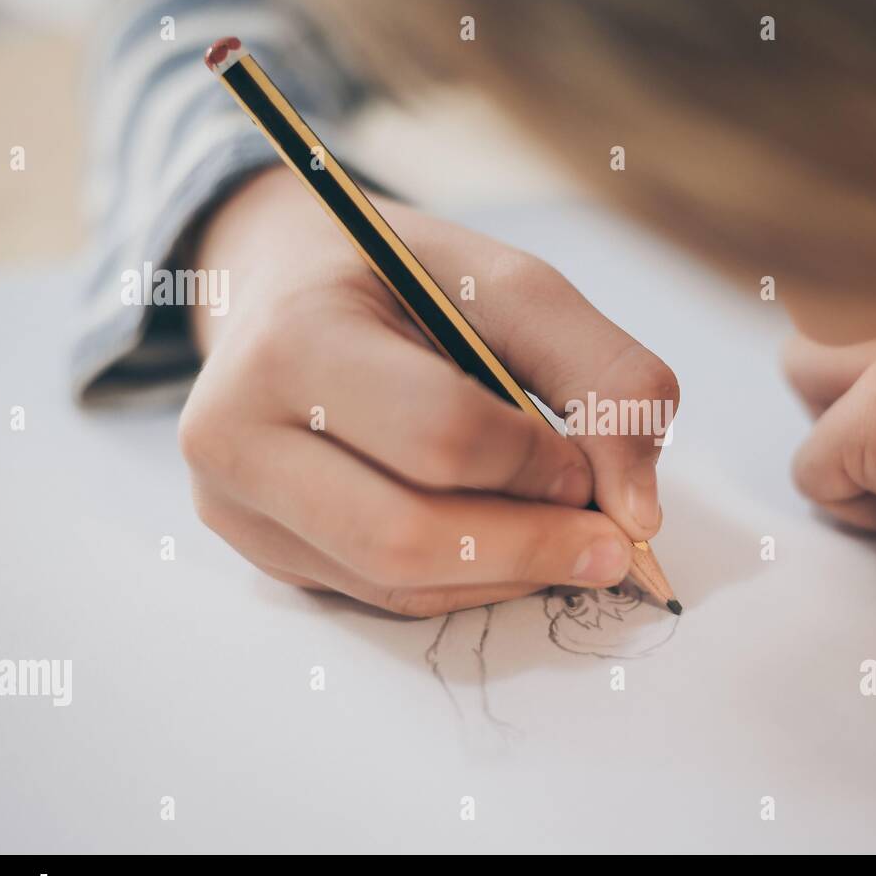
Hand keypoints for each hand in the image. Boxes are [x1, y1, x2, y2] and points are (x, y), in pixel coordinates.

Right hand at [178, 167, 676, 616]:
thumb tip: (641, 515)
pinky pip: (380, 595)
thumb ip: (603, 375)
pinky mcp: (257, 548)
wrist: (285, 285)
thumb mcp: (513, 286)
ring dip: (506, 574)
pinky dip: (466, 583)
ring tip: (568, 540)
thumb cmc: (406, 280)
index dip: (536, 463)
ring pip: (393, 582)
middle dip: (531, 546)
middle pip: (403, 535)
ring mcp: (234, 503)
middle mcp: (236, 433)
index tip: (588, 465)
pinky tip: (509, 547)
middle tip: (611, 543)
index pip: (439, 435)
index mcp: (294, 339)